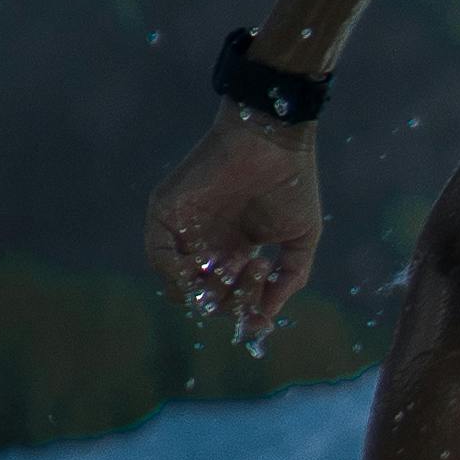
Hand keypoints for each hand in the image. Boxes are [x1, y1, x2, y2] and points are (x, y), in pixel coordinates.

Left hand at [147, 108, 319, 342]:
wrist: (272, 139)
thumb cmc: (292, 182)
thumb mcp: (300, 238)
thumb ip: (289, 279)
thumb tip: (266, 319)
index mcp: (237, 251)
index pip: (230, 297)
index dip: (244, 312)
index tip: (258, 320)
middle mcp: (208, 245)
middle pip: (206, 297)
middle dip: (230, 299)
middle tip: (254, 272)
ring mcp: (186, 232)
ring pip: (179, 285)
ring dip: (203, 292)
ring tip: (231, 271)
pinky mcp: (166, 215)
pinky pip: (159, 257)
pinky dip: (175, 274)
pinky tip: (200, 271)